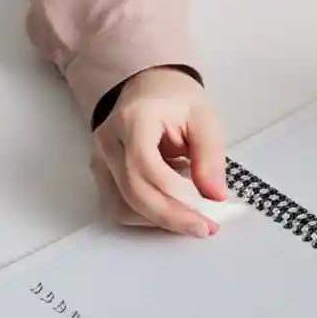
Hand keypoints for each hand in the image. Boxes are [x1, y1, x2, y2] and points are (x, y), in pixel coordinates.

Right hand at [90, 66, 226, 236]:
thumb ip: (210, 157)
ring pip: (122, 206)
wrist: (149, 89)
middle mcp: (109, 140)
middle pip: (132, 191)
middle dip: (171, 216)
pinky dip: (148, 216)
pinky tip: (173, 208)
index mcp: (134, 118)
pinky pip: (120, 207)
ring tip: (193, 218)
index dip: (173, 193)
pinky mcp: (104, 175)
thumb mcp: (204, 118)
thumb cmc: (176, 100)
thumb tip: (215, 196)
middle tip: (204, 227)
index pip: (144, 164)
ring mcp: (101, 160)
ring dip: (159, 220)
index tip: (204, 210)